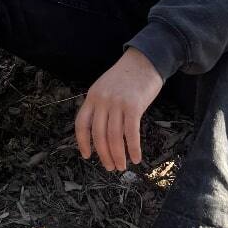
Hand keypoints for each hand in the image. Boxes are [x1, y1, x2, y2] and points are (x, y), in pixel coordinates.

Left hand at [75, 48, 163, 172]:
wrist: (146, 60)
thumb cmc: (127, 76)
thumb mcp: (106, 87)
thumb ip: (101, 106)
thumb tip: (102, 132)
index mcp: (92, 96)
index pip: (82, 124)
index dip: (83, 142)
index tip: (87, 156)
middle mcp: (102, 101)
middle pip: (98, 135)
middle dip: (103, 155)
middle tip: (110, 167)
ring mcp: (117, 103)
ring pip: (114, 137)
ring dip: (118, 155)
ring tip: (122, 166)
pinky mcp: (133, 106)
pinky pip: (130, 133)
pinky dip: (133, 148)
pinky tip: (136, 157)